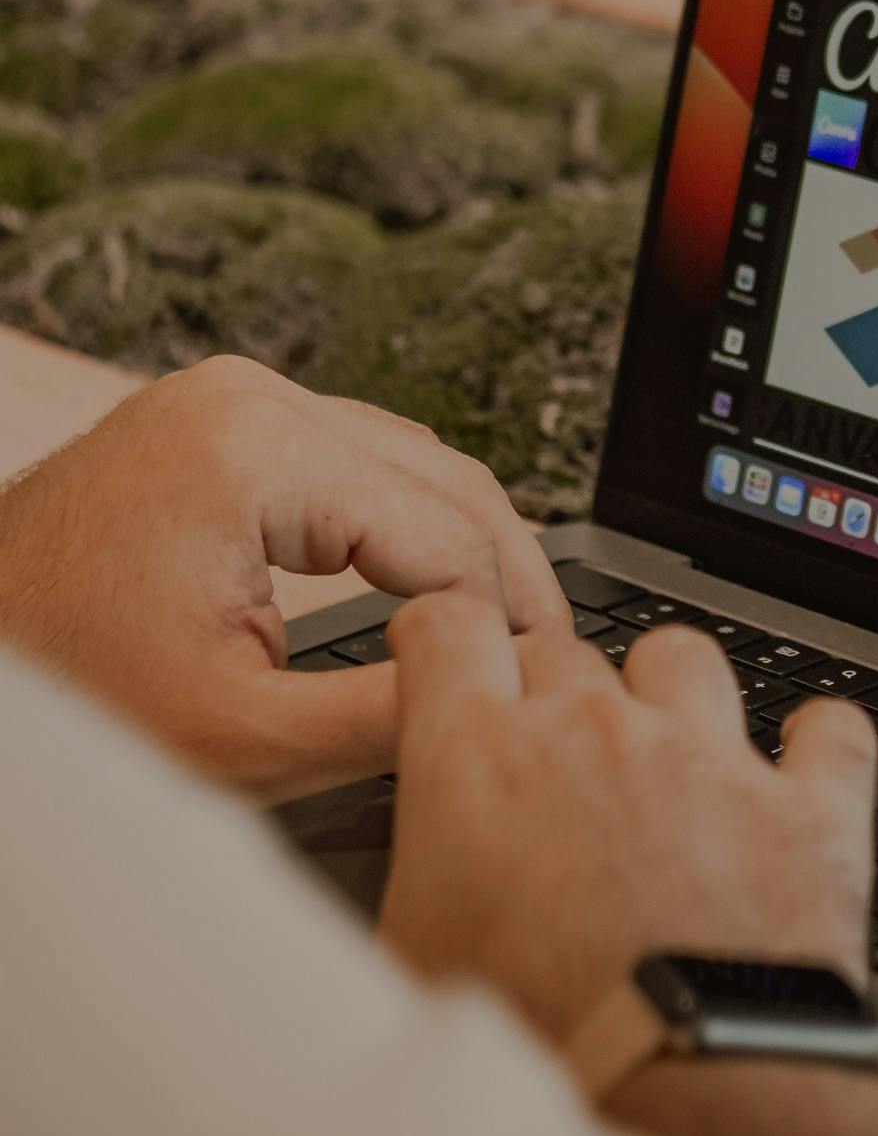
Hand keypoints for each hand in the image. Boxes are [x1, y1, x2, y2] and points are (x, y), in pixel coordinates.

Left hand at [0, 357, 566, 801]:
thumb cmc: (67, 696)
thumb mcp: (239, 740)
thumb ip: (386, 718)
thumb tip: (498, 703)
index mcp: (258, 450)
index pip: (448, 535)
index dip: (511, 624)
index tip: (542, 695)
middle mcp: (250, 396)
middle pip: (446, 478)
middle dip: (508, 576)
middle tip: (553, 666)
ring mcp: (231, 397)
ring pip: (409, 462)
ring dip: (462, 546)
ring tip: (501, 639)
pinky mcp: (218, 418)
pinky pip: (353, 459)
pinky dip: (401, 522)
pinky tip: (430, 591)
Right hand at [380, 585, 876, 1049]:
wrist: (683, 1106)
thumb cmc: (540, 1052)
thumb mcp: (413, 966)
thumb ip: (412, 875)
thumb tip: (410, 866)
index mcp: (481, 761)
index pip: (450, 624)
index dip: (450, 642)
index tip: (458, 669)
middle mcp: (596, 733)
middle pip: (564, 650)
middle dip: (555, 697)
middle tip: (557, 773)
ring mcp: (708, 758)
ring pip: (685, 658)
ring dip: (674, 698)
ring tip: (673, 762)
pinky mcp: (808, 806)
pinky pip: (830, 729)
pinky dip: (819, 749)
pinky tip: (803, 781)